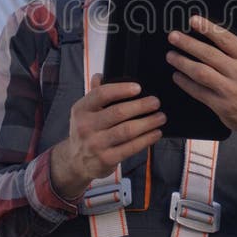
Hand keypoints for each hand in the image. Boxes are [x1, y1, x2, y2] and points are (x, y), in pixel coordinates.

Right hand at [50, 74, 164, 199]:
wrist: (76, 161)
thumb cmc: (86, 131)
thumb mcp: (84, 111)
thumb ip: (94, 93)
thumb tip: (101, 75)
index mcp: (81, 109)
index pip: (101, 94)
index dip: (121, 89)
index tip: (138, 87)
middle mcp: (86, 126)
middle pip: (118, 112)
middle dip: (141, 106)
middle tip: (155, 102)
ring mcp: (96, 144)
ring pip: (127, 130)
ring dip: (148, 122)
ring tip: (160, 117)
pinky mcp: (106, 159)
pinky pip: (131, 147)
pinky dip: (146, 139)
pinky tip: (156, 133)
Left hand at [166, 14, 236, 151]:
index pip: (226, 39)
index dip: (208, 29)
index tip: (193, 20)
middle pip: (209, 54)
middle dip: (188, 44)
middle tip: (173, 36)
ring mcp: (230, 90)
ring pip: (201, 73)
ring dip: (183, 63)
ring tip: (170, 55)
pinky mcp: (221, 105)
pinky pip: (199, 92)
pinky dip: (186, 83)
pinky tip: (177, 76)